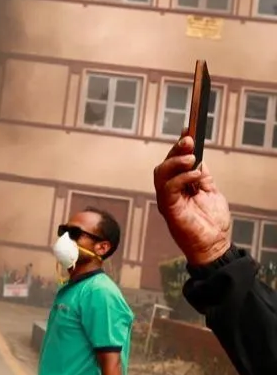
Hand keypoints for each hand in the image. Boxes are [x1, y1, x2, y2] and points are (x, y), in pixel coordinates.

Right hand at [153, 134, 231, 266]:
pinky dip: (181, 178)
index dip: (179, 146)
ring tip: (191, 157)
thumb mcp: (211, 192)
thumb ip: (201, 177)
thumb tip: (198, 158)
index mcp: (179, 187)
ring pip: (161, 174)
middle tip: (188, 140)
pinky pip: (169, 189)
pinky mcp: (169, 209)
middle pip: (164, 165)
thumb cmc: (212, 223)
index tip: (188, 129)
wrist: (214, 244)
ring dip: (175, 162)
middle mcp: (169, 192)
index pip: (174, 162)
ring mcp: (167, 200)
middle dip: (175, 150)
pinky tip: (196, 175)